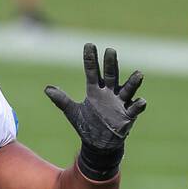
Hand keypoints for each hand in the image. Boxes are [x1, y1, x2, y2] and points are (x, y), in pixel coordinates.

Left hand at [45, 43, 145, 180]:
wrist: (99, 143)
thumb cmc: (88, 124)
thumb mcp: (73, 111)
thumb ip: (61, 100)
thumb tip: (47, 88)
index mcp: (95, 90)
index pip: (92, 71)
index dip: (90, 59)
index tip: (89, 45)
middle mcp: (109, 92)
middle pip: (110, 75)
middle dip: (111, 64)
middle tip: (110, 51)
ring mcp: (120, 102)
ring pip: (128, 89)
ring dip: (133, 82)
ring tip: (138, 73)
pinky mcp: (128, 115)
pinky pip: (135, 108)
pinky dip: (138, 105)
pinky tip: (141, 101)